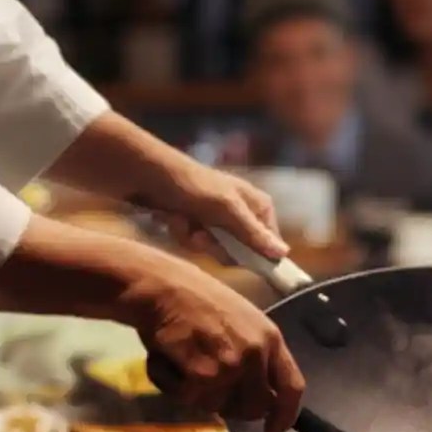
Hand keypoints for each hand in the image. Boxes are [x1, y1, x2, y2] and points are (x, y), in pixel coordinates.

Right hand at [129, 259, 304, 431]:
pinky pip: (189, 399)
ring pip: (217, 407)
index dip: (286, 415)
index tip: (274, 431)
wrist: (163, 286)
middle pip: (255, 408)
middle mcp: (256, 353)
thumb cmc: (197, 303)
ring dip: (195, 392)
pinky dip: (172, 385)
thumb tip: (261, 399)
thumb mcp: (243, 323)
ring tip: (182, 358)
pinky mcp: (203, 373)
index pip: (293, 387)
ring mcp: (231, 364)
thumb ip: (256, 357)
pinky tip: (167, 358)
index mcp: (271, 339)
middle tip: (206, 386)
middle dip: (231, 408)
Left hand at [157, 163, 288, 260]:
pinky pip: (194, 242)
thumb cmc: (192, 185)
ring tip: (180, 218)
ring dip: (192, 238)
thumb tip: (284, 254)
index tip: (236, 258)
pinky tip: (171, 217)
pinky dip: (180, 232)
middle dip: (214, 244)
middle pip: (238, 251)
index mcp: (257, 205)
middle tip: (200, 232)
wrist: (148, 173)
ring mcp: (217, 219)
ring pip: (212, 248)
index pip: (269, 242)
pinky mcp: (195, 222)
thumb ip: (253, 233)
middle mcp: (240, 212)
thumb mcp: (227, 210)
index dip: (253, 253)